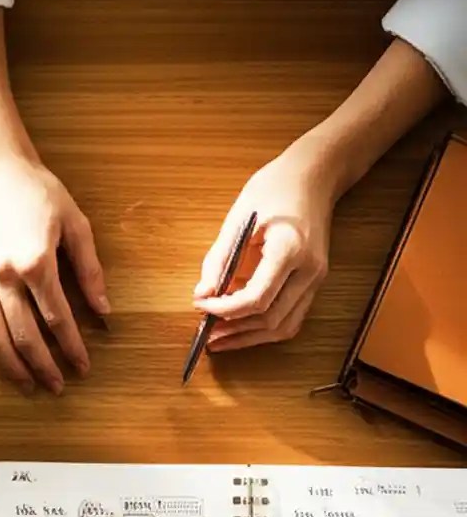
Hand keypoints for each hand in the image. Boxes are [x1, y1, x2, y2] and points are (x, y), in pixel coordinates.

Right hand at [0, 153, 109, 393]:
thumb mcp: (75, 224)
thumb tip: (102, 306)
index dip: (72, 346)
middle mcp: (5, 274)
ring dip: (15, 366)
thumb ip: (89, 269)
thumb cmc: (35, 189)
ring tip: (29, 384)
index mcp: (36, 262)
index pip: (58, 318)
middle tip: (58, 385)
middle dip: (45, 366)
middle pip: (26, 336)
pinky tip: (5, 355)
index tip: (82, 364)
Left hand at [193, 145, 333, 351]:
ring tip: (219, 339)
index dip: (224, 309)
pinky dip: (265, 328)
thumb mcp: (238, 219)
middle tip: (205, 332)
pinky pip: (292, 317)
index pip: (257, 298)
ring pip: (284, 326)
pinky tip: (240, 328)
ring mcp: (317, 278)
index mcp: (290, 250)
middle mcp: (310, 270)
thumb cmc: (274, 190)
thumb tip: (202, 293)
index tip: (200, 305)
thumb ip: (218, 259)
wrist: (313, 177)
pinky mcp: (314, 281)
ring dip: (249, 337)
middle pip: (271, 319)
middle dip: (234, 330)